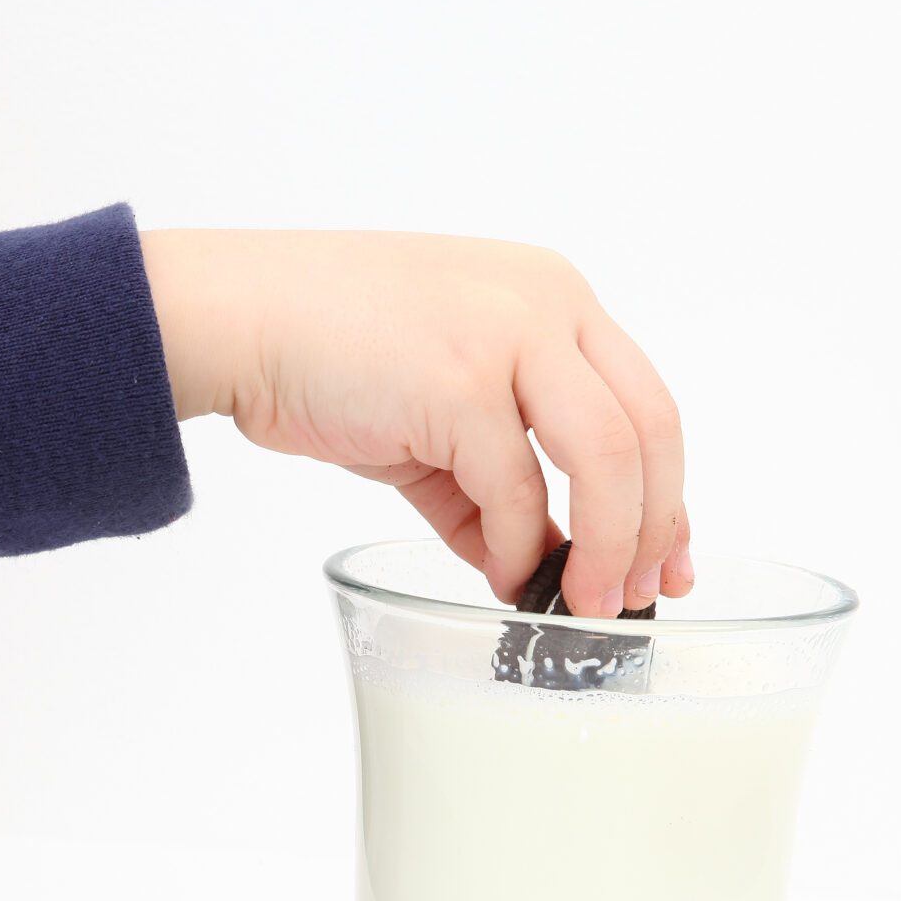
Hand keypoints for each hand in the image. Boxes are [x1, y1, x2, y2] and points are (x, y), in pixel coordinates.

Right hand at [139, 229, 691, 618]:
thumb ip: (485, 479)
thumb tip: (527, 562)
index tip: (665, 558)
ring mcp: (506, 336)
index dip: (666, 491)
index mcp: (550, 296)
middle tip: (631, 597)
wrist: (234, 316)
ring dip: (605, 545)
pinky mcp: (459, 383)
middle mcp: (544, 303)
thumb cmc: (319, 350)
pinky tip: (506, 579)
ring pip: (607, 457)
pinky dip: (519, 549)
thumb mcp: (431, 407)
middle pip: (649, 429)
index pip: (644, 401)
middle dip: (650, 528)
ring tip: (586, 604)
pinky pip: (517, 491)